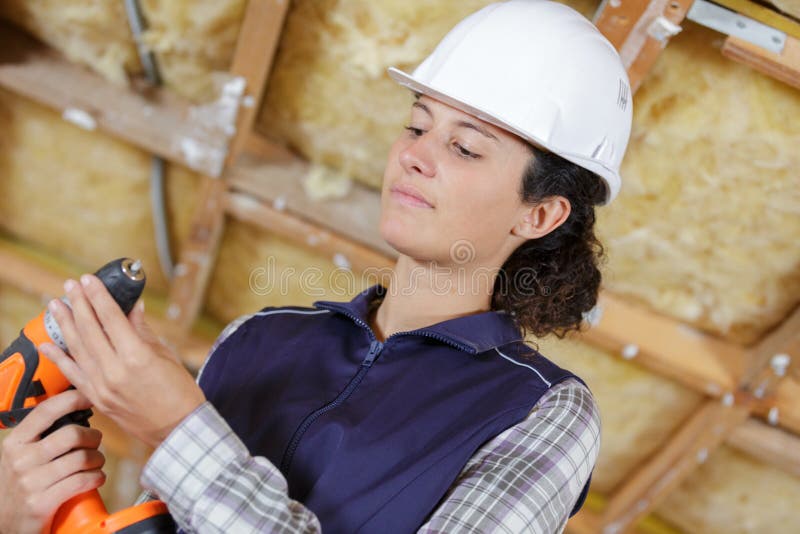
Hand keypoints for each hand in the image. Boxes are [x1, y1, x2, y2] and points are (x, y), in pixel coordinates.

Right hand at [0, 390, 104, 533]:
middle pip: (72, 434)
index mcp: (15, 442)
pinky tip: (95, 478)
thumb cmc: (18, 486)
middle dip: (93, 437)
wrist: (3, 524)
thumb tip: (72, 412)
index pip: (46, 411)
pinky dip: (96, 478)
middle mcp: (21, 459)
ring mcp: (30, 482)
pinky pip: (82, 481)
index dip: (72, 399)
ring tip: (95, 463)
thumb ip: (39, 436)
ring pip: (82, 458)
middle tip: (94, 443)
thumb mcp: (19, 456)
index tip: (88, 398)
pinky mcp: (41, 502)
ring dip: (97, 460)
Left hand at [39, 274, 205, 448]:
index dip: (98, 296)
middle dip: (78, 304)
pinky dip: (59, 358)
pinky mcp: (97, 400)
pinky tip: (48, 344)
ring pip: (77, 349)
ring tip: (56, 305)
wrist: (178, 430)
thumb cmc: (180, 393)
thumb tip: (132, 309)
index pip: (111, 318)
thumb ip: (143, 331)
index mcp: (137, 356)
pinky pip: (73, 374)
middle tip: (70, 286)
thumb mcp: (166, 356)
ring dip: (64, 325)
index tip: (89, 280)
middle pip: (90, 330)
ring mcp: (102, 387)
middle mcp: (115, 371)